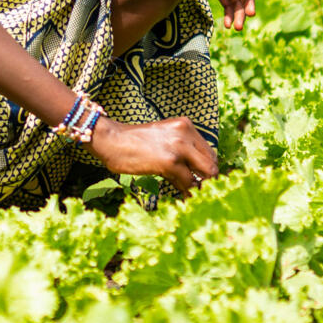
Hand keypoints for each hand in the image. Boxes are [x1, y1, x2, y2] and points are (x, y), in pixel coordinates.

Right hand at [88, 116, 218, 193]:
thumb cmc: (133, 141)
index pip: (208, 151)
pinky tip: (183, 197)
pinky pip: (188, 182)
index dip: (207, 169)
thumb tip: (196, 174)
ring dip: (199, 188)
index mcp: (185, 125)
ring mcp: (179, 147)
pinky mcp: (170, 162)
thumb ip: (181, 148)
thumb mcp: (163, 136)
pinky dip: (187, 192)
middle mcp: (186, 133)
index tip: (202, 182)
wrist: (111, 140)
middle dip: (208, 181)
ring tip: (193, 197)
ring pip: (205, 174)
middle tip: (202, 193)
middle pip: (211, 163)